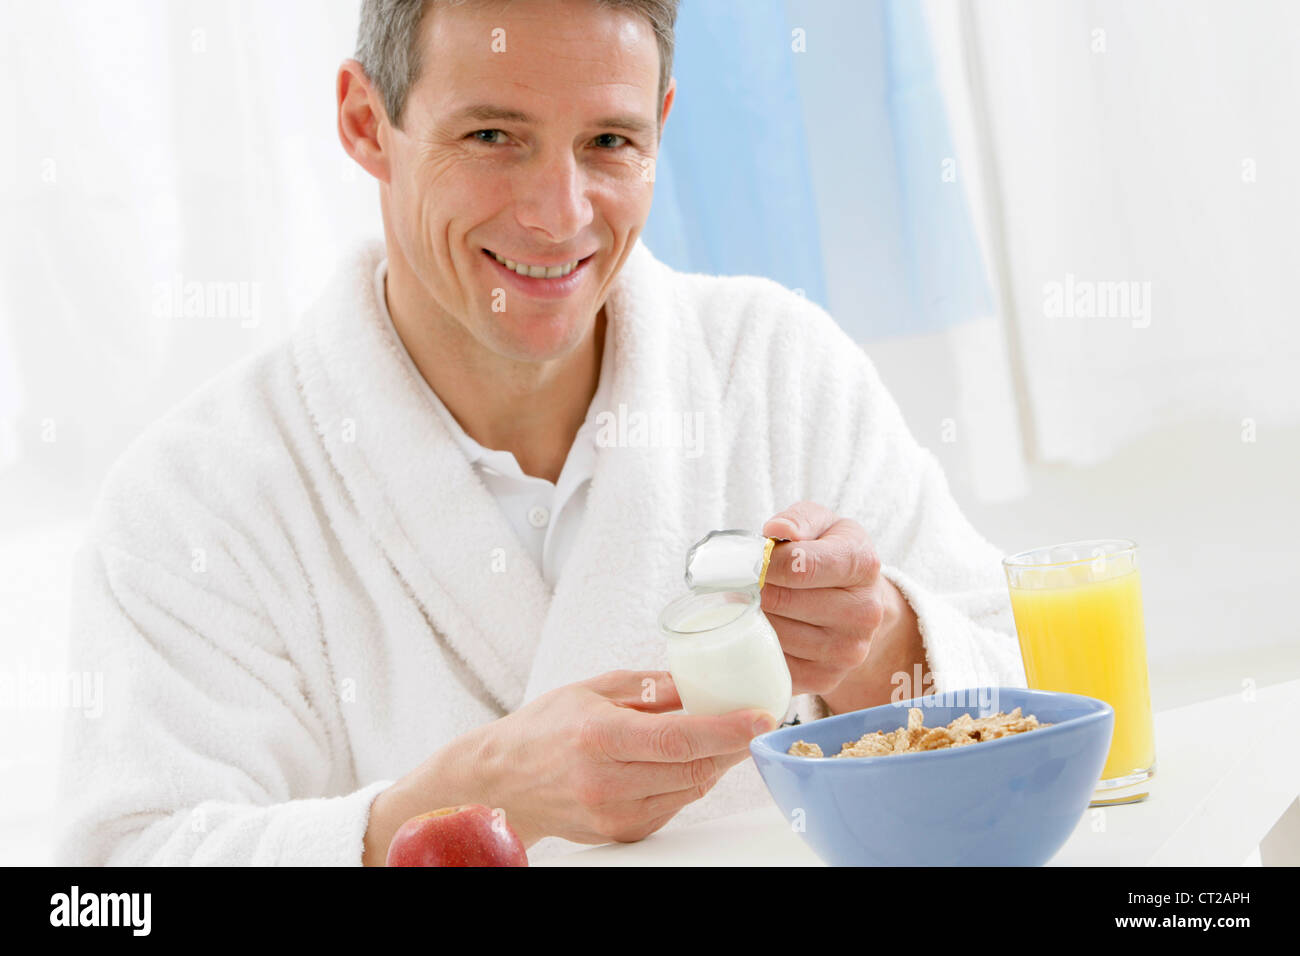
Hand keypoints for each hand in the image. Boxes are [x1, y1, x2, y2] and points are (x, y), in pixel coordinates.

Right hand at [364, 670, 774, 860]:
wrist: (500, 782)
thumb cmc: (543, 729)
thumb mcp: (593, 689)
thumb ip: (650, 686)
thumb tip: (699, 680)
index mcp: (600, 736)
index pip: (679, 738)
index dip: (727, 730)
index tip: (760, 717)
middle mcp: (607, 781)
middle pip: (692, 768)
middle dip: (730, 746)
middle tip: (750, 721)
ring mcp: (613, 814)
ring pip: (689, 790)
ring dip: (713, 764)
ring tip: (719, 737)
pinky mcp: (620, 833)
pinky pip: (672, 806)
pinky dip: (686, 783)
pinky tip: (681, 762)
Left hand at [760, 501, 891, 697]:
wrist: (859, 605)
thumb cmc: (831, 556)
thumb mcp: (823, 524)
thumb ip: (799, 520)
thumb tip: (776, 531)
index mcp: (862, 564)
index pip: (800, 566)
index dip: (765, 562)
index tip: (750, 560)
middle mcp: (864, 612)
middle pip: (783, 601)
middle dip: (755, 588)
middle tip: (743, 581)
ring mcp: (848, 651)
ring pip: (775, 634)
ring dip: (752, 617)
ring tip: (754, 603)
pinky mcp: (826, 680)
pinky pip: (774, 665)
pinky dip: (759, 646)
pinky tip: (763, 629)